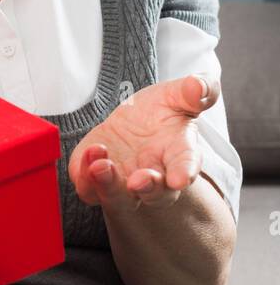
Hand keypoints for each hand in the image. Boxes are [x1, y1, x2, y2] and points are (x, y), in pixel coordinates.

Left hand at [69, 74, 219, 211]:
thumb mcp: (178, 95)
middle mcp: (155, 177)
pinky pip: (89, 188)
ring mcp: (124, 184)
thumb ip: (195, 91)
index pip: (187, 166)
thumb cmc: (161, 112)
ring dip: (109, 186)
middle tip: (138, 181)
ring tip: (101, 166)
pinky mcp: (95, 181)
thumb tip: (198, 86)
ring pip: (118, 198)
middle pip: (155, 194)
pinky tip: (88, 153)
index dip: (185, 173)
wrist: (132, 121)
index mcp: (181, 155)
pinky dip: (85, 177)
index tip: (180, 179)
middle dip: (148, 188)